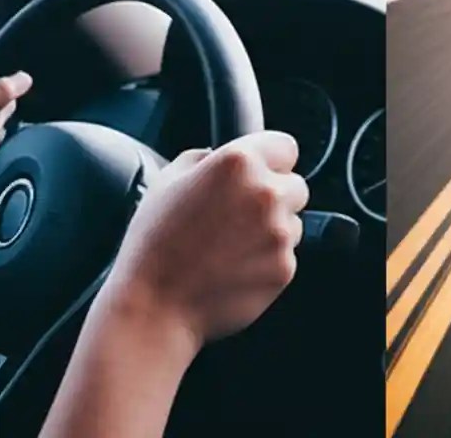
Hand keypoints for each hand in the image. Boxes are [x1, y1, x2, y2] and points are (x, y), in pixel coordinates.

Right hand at [107, 131, 308, 350]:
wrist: (155, 304)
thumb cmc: (155, 244)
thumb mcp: (167, 181)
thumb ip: (203, 158)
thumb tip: (218, 155)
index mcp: (238, 163)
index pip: (285, 146)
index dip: (272, 160)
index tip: (263, 171)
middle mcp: (265, 193)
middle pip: (296, 186)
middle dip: (275, 196)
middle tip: (241, 214)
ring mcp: (279, 233)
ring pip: (293, 222)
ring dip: (273, 229)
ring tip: (231, 245)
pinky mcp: (285, 268)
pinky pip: (286, 255)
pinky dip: (267, 260)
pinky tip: (234, 266)